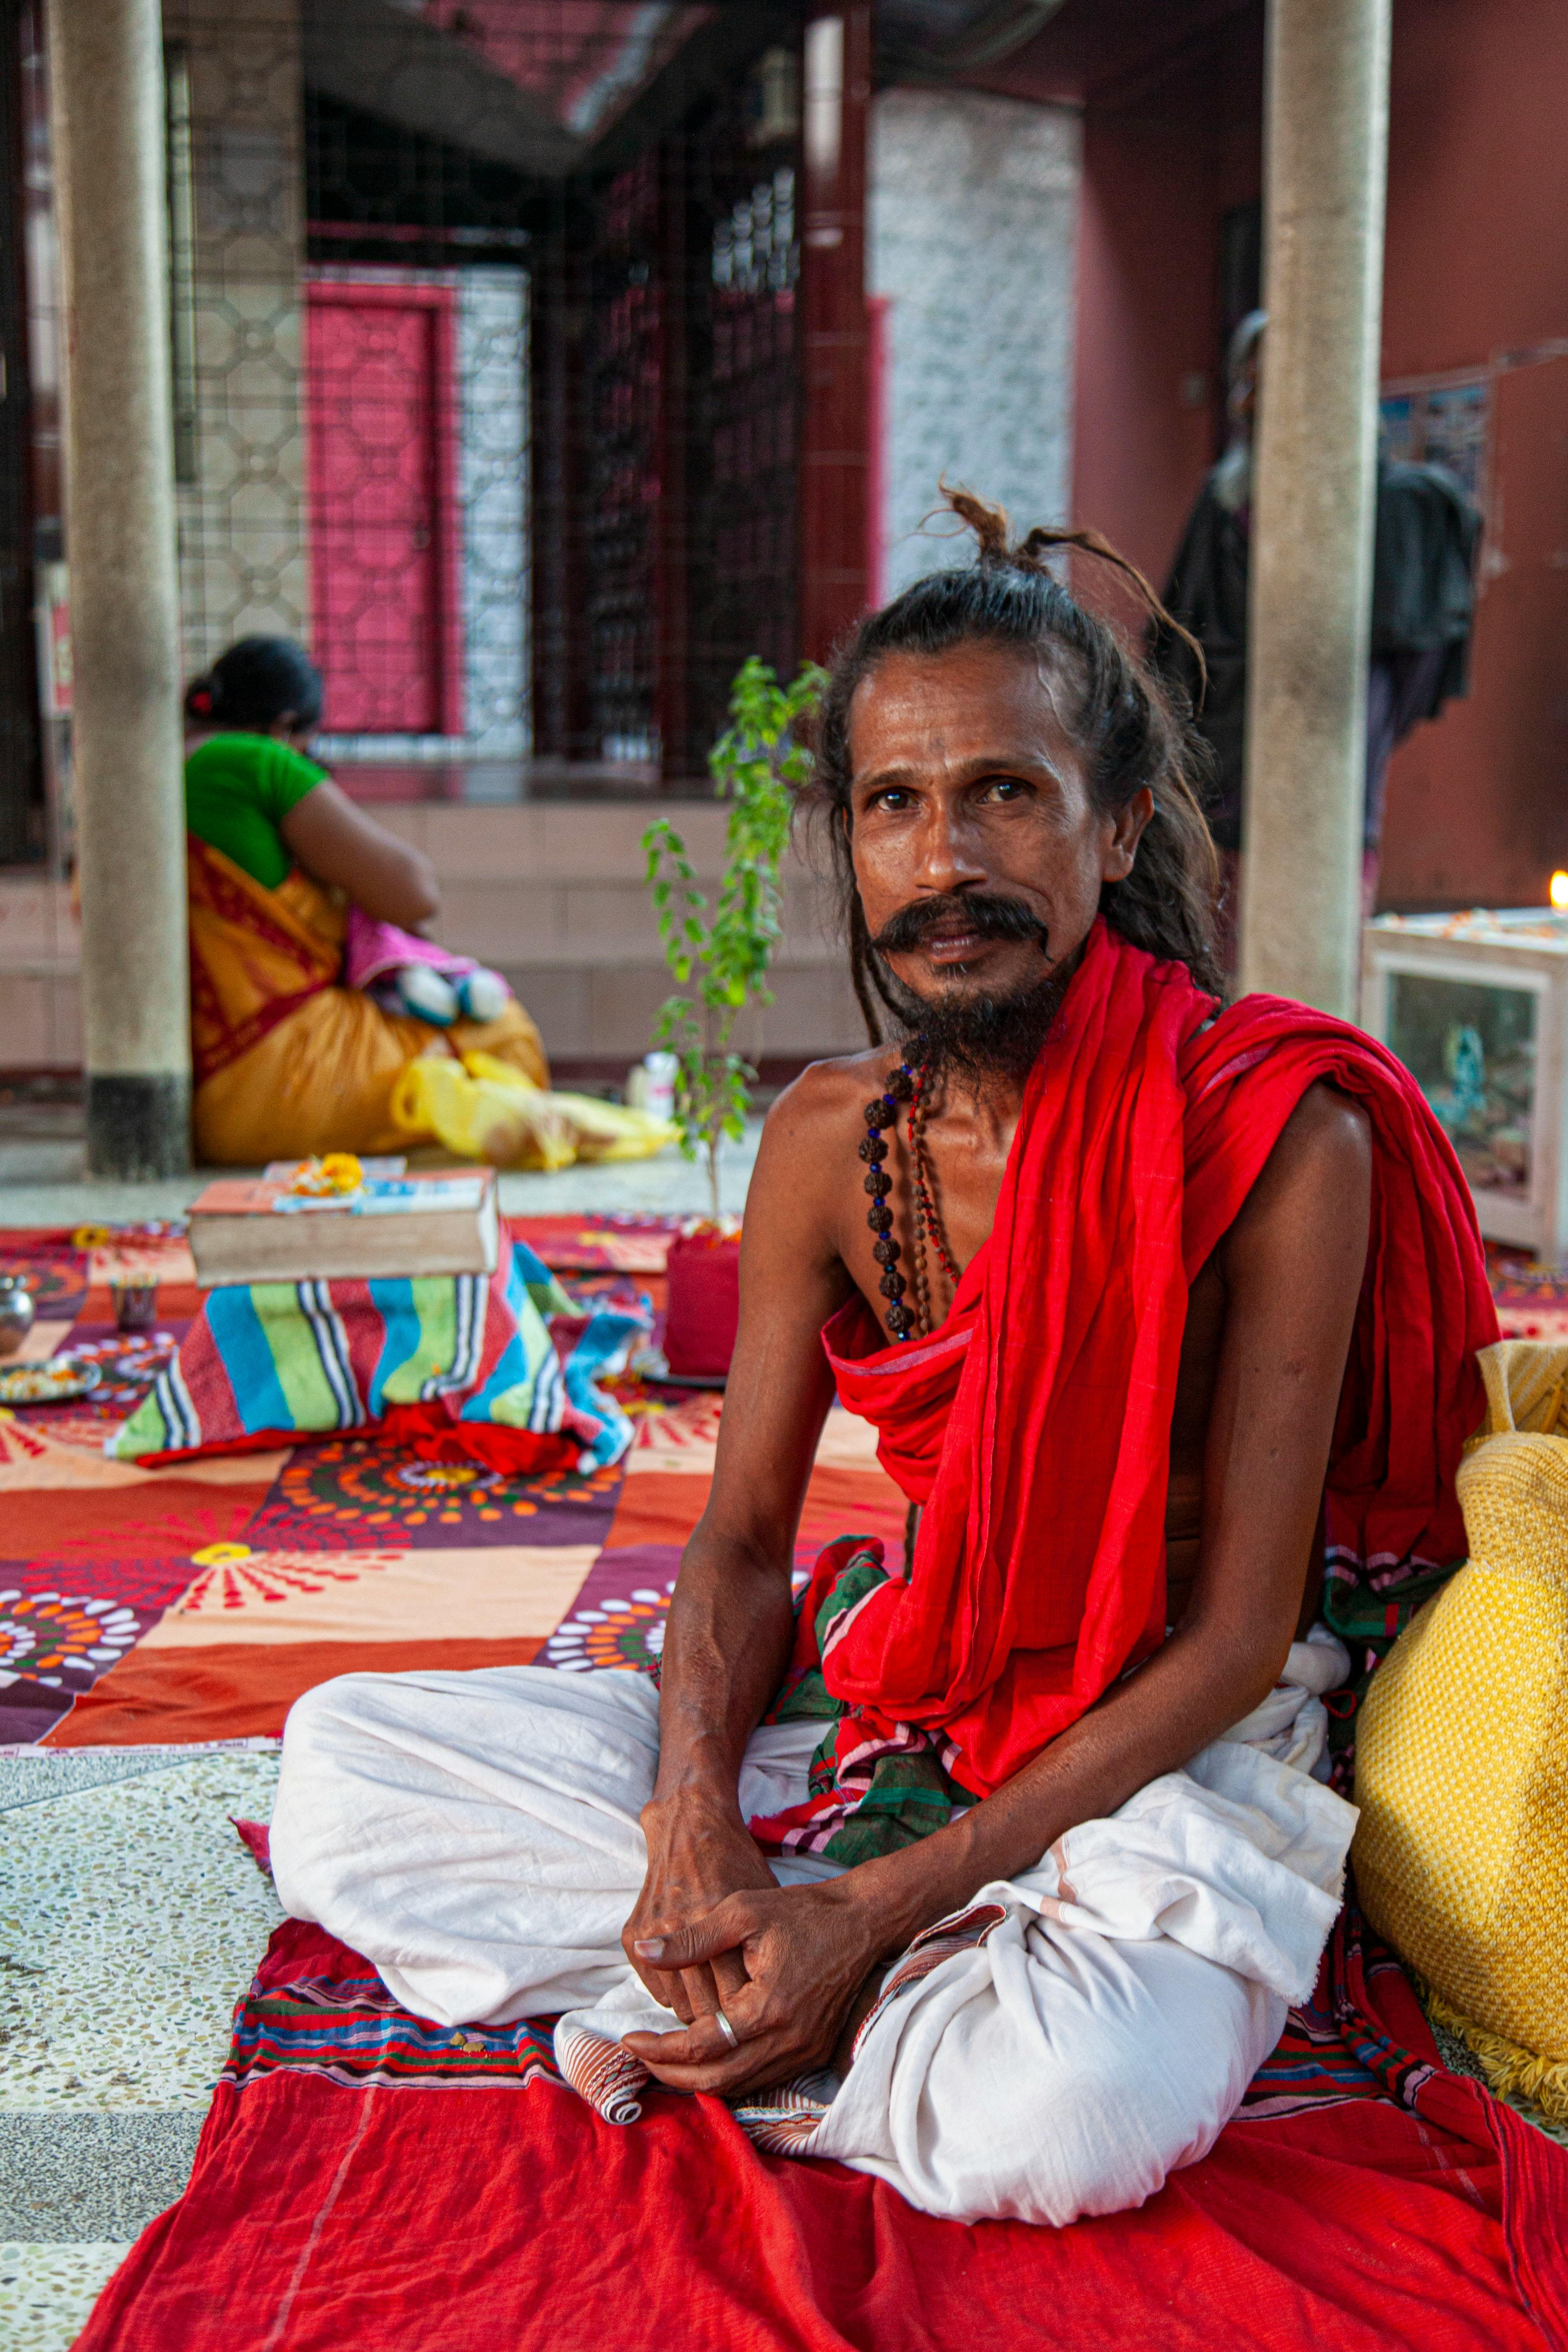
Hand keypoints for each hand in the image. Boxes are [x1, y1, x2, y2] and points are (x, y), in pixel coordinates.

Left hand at [621, 1877, 881, 2099]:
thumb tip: (643, 1951)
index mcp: (768, 2007)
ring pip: (739, 2087)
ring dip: (698, 2080)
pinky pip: (761, 2079)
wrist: (861, 1920)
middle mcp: (788, 2040)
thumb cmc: (799, 1911)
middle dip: (672, 2074)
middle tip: (639, 2055)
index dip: (660, 2047)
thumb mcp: (741, 1912)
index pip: (701, 2046)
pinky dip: (728, 2075)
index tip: (628, 2036)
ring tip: (664, 2058)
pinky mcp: (813, 2052)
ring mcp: (804, 2051)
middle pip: (718, 2080)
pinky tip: (706, 2057)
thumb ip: (692, 1940)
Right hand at [624, 1787, 777, 2025]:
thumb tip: (767, 2000)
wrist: (691, 1825)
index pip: (733, 1995)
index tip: (756, 2024)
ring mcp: (653, 1930)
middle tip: (735, 2027)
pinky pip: (653, 1987)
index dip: (746, 2017)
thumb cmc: (737, 1862)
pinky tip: (690, 1985)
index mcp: (720, 1916)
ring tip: (715, 2009)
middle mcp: (682, 1924)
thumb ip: (762, 1947)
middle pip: (702, 2006)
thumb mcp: (761, 1899)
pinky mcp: (632, 1934)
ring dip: (694, 2013)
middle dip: (720, 2024)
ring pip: (675, 2004)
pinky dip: (672, 1994)